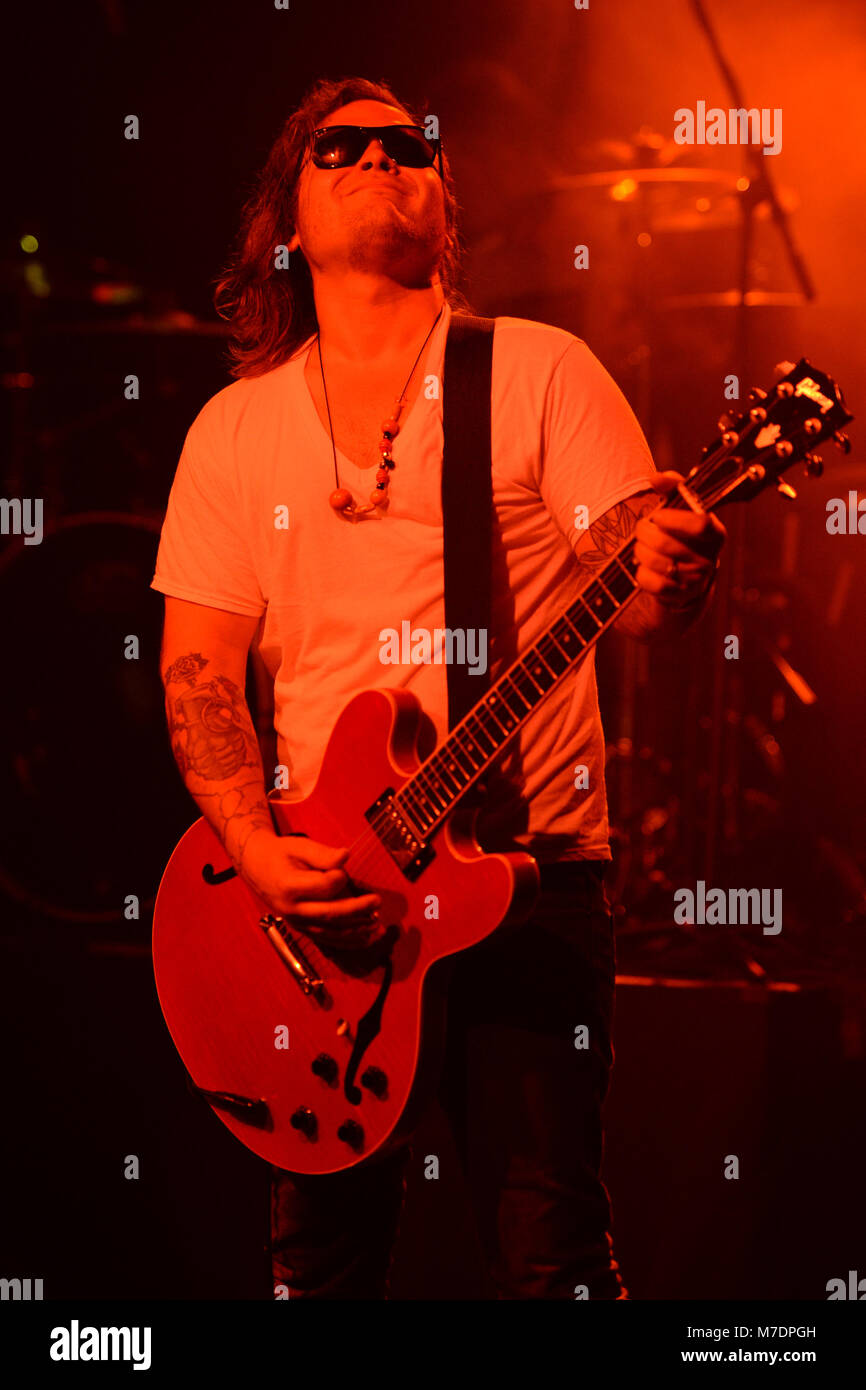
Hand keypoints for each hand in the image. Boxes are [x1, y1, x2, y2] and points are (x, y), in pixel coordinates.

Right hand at [238, 829, 386, 949]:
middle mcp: (292, 909)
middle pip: (330, 913)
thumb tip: (345, 856)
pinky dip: (348, 940)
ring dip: (357, 929)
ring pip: (330, 931)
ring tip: (377, 923)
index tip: (345, 870)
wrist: (257, 867)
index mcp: (289, 886)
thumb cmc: (280, 854)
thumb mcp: (298, 846)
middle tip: (377, 901)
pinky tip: (365, 938)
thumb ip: (322, 853)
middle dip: (357, 909)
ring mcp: (296, 922)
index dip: (340, 877)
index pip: (323, 886)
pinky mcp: (301, 929)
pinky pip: (327, 939)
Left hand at [633, 471, 725, 608]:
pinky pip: (650, 582)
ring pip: (654, 562)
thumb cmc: (683, 535)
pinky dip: (641, 573)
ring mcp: (694, 580)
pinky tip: (644, 566)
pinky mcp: (679, 596)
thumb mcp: (684, 509)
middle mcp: (709, 559)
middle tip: (642, 529)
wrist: (690, 578)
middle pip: (664, 543)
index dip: (673, 518)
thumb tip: (656, 479)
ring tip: (641, 546)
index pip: (699, 524)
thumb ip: (674, 487)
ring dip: (640, 551)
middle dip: (644, 533)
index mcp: (715, 534)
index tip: (658, 516)